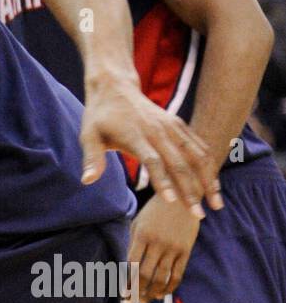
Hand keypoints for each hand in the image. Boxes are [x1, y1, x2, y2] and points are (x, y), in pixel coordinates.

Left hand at [80, 78, 221, 215]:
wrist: (115, 87)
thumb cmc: (99, 117)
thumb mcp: (89, 135)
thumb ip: (92, 158)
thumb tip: (87, 181)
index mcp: (136, 135)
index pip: (153, 161)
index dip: (163, 181)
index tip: (171, 202)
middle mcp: (159, 130)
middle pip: (180, 162)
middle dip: (191, 190)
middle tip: (199, 215)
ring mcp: (172, 126)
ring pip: (197, 155)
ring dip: (208, 179)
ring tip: (216, 203)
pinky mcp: (178, 125)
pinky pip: (199, 146)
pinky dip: (209, 165)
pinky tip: (213, 184)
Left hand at [125, 193, 200, 302]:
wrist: (183, 197)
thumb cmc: (155, 211)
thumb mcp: (139, 222)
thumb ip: (132, 244)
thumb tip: (127, 269)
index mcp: (142, 235)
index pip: (132, 265)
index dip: (126, 282)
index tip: (122, 294)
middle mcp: (158, 243)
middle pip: (146, 275)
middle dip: (137, 292)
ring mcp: (173, 247)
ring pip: (162, 277)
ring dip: (152, 293)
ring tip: (145, 301)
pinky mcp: (186, 250)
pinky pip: (177, 273)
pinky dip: (169, 287)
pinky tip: (161, 294)